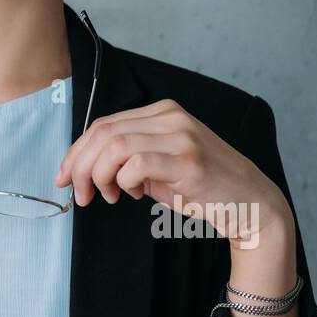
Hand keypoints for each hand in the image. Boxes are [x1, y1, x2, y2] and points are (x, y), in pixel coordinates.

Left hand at [54, 98, 288, 244]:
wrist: (252, 205)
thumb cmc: (203, 188)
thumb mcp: (160, 167)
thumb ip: (127, 160)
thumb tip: (84, 169)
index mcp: (162, 112)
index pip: (104, 124)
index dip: (76, 150)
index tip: (64, 175)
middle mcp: (170, 117)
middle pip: (103, 132)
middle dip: (79, 165)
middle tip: (78, 193)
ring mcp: (181, 136)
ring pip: (115, 147)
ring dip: (98, 175)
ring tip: (104, 196)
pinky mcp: (189, 160)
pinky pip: (137, 165)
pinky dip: (124, 181)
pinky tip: (131, 195)